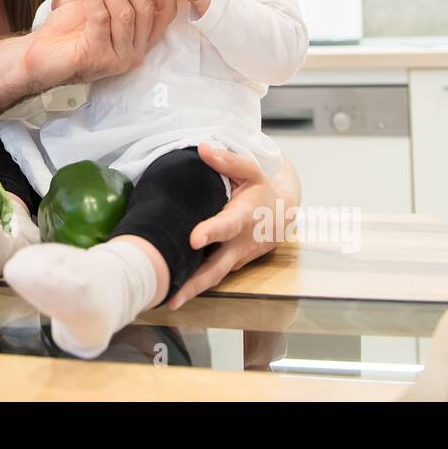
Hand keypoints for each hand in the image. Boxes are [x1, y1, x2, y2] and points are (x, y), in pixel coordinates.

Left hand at [26, 0, 175, 86]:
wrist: (39, 55)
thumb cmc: (70, 29)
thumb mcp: (98, 4)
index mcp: (140, 40)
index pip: (163, 15)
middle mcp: (133, 53)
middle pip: (145, 11)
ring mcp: (117, 58)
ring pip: (124, 14)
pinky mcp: (97, 57)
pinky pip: (100, 18)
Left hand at [166, 144, 296, 309]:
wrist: (283, 213)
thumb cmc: (262, 189)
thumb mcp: (251, 170)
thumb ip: (227, 161)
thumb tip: (202, 148)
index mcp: (244, 217)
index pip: (227, 225)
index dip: (212, 232)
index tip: (194, 239)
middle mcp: (240, 243)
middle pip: (217, 267)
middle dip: (195, 283)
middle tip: (172, 295)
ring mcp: (236, 258)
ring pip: (213, 277)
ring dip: (191, 291)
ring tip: (164, 300)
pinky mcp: (231, 265)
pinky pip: (211, 276)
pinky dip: (194, 286)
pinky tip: (171, 292)